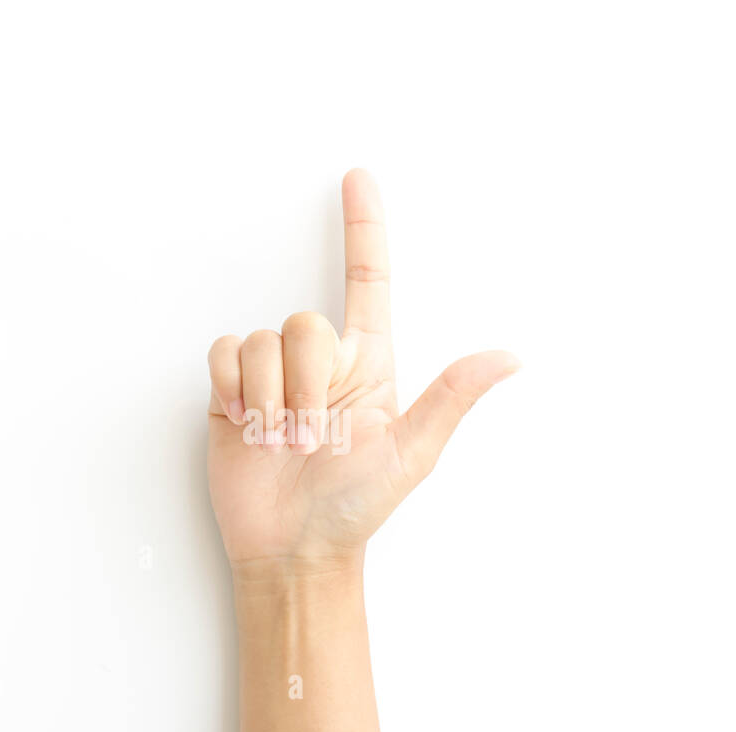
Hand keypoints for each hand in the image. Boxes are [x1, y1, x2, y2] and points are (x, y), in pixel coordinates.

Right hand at [207, 169, 518, 568]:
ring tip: (282, 441)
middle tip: (313, 438)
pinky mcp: (232, 390)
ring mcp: (275, 376)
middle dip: (306, 385)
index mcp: (369, 365)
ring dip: (271, 400)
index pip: (367, 281)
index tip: (357, 177)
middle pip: (302, 322)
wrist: (291, 549)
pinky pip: (223, 355)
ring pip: (259, 340)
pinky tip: (248, 425)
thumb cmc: (356, 508)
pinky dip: (234, 391)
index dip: (364, 229)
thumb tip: (512, 356)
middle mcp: (321, 362)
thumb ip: (452, 398)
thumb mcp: (411, 453)